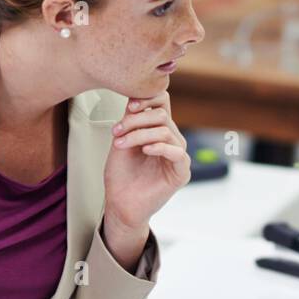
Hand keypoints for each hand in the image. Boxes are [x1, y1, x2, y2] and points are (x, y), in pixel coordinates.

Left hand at [103, 90, 190, 235]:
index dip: (148, 99)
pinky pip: (178, 152)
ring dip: (139, 134)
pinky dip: (160, 147)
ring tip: (120, 144)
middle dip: (136, 120)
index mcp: (158, 130)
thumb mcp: (122, 140)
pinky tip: (145, 151)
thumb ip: (131, 120)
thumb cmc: (120, 175)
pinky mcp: (181, 172)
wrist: (120, 204)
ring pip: (166, 131)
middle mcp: (171, 140)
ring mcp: (177, 156)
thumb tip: (135, 95)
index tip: (129, 107)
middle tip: (117, 131)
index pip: (162, 103)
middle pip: (162, 115)